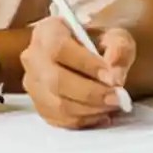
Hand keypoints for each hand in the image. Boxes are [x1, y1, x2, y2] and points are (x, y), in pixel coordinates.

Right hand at [21, 17, 135, 128]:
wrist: (93, 57)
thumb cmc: (102, 43)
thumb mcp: (116, 36)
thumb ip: (119, 49)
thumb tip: (114, 76)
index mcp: (47, 31)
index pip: (60, 49)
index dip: (86, 65)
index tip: (112, 77)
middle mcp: (33, 57)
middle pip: (55, 81)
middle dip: (90, 93)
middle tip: (118, 98)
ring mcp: (33, 85)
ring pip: (57, 105)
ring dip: (90, 109)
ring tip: (114, 105)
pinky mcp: (40, 107)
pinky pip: (60, 120)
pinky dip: (84, 120)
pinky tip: (102, 113)